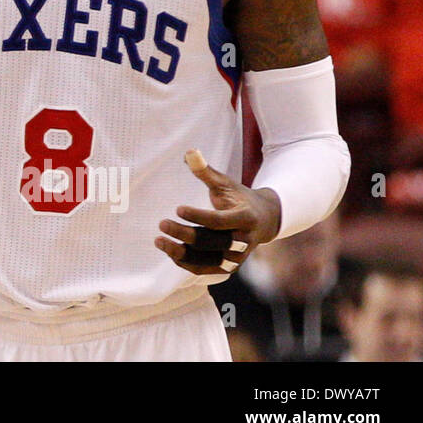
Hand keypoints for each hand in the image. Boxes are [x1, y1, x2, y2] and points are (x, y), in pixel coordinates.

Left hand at [154, 149, 280, 276]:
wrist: (264, 220)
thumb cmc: (238, 198)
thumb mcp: (225, 183)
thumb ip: (206, 171)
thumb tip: (188, 152)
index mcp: (245, 218)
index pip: (219, 221)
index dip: (198, 216)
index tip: (177, 209)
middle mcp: (243, 241)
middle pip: (211, 242)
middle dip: (184, 234)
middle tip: (161, 223)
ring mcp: (237, 257)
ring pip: (207, 261)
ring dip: (180, 254)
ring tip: (159, 241)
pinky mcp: (229, 267)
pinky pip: (206, 270)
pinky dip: (186, 263)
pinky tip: (169, 251)